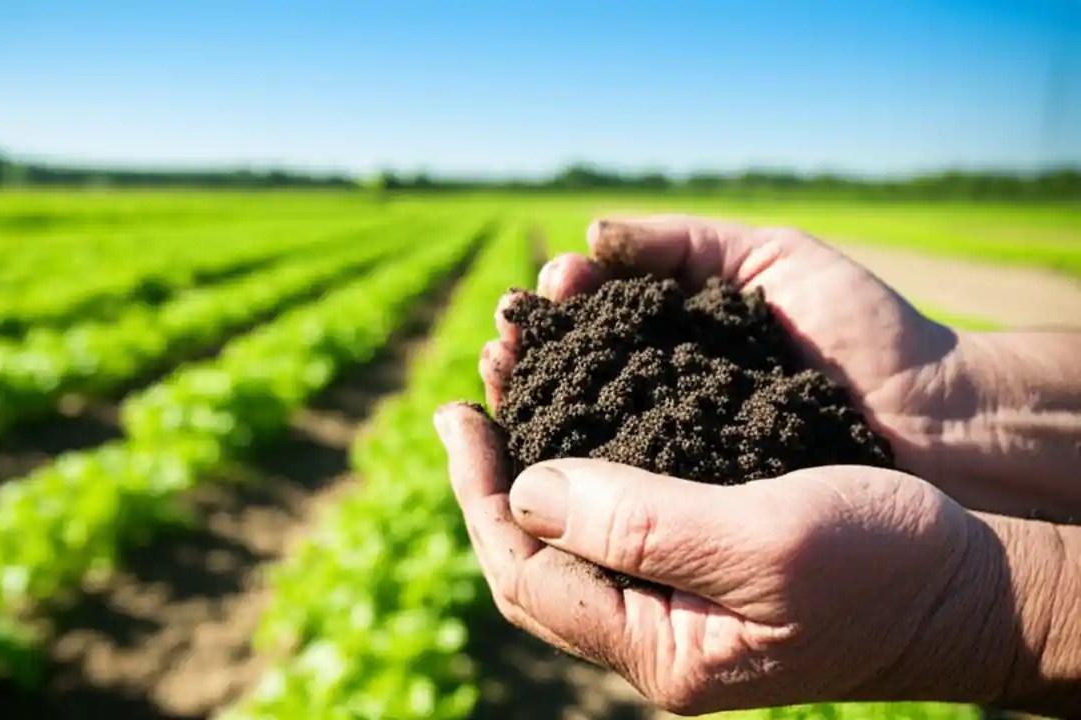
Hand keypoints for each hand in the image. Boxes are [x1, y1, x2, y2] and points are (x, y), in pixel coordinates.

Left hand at [434, 403, 1080, 715]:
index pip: (526, 573)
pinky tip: (581, 420)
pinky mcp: (704, 570)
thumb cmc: (887, 564)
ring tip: (511, 392)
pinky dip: (583, 468)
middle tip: (469, 397)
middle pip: (533, 560)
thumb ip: (643, 523)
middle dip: (490, 477)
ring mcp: (678, 606)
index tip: (456, 412)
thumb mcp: (768, 542)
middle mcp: (655, 635)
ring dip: (531, 464)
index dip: (477, 492)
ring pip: (570, 537)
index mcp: (659, 649)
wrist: (975, 587)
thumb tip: (528, 491)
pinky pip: (616, 522)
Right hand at [480, 215, 1080, 516]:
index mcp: (677, 342)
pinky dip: (577, 473)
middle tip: (502, 347)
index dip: (555, 312)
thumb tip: (589, 237)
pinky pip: (622, 493)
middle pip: (572, 382)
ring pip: (581, 439)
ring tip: (504, 382)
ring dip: (535, 413)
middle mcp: (666, 401)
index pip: (592, 324)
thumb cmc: (866, 333)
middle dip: (529, 362)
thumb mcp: (772, 261)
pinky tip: (545, 455)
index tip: (537, 297)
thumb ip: (684, 243)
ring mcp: (677, 460)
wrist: (944, 421)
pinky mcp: (694, 510)